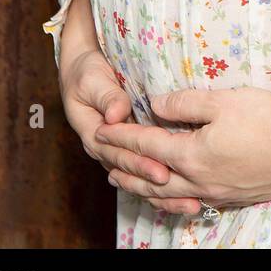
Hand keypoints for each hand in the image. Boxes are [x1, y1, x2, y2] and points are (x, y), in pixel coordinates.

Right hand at [59, 47, 204, 213]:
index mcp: (93, 135)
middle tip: (182, 188)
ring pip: (137, 175)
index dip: (140, 165)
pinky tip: (183, 193)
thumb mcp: (91, 82)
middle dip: (154, 180)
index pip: (118, 156)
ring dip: (161, 191)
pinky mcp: (129, 145)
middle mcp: (105, 148)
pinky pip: (143, 167)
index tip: (161, 172)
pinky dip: (161, 184)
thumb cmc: (86, 74)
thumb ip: (106, 97)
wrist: (82, 68)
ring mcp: (116, 148)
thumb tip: (117, 115)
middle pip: (130, 170)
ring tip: (188, 202)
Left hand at [94, 86, 270, 212]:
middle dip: (125, 168)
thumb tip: (156, 103)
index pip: (147, 144)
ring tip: (127, 182)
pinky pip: (191, 202)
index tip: (101, 130)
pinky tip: (173, 193)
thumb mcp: (223, 100)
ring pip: (169, 196)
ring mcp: (217, 192)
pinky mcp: (234, 196)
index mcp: (192, 154)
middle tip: (104, 161)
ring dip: (144, 188)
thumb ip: (185, 102)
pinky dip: (171, 198)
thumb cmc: (266, 118)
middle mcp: (200, 180)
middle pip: (151, 178)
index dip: (122, 136)